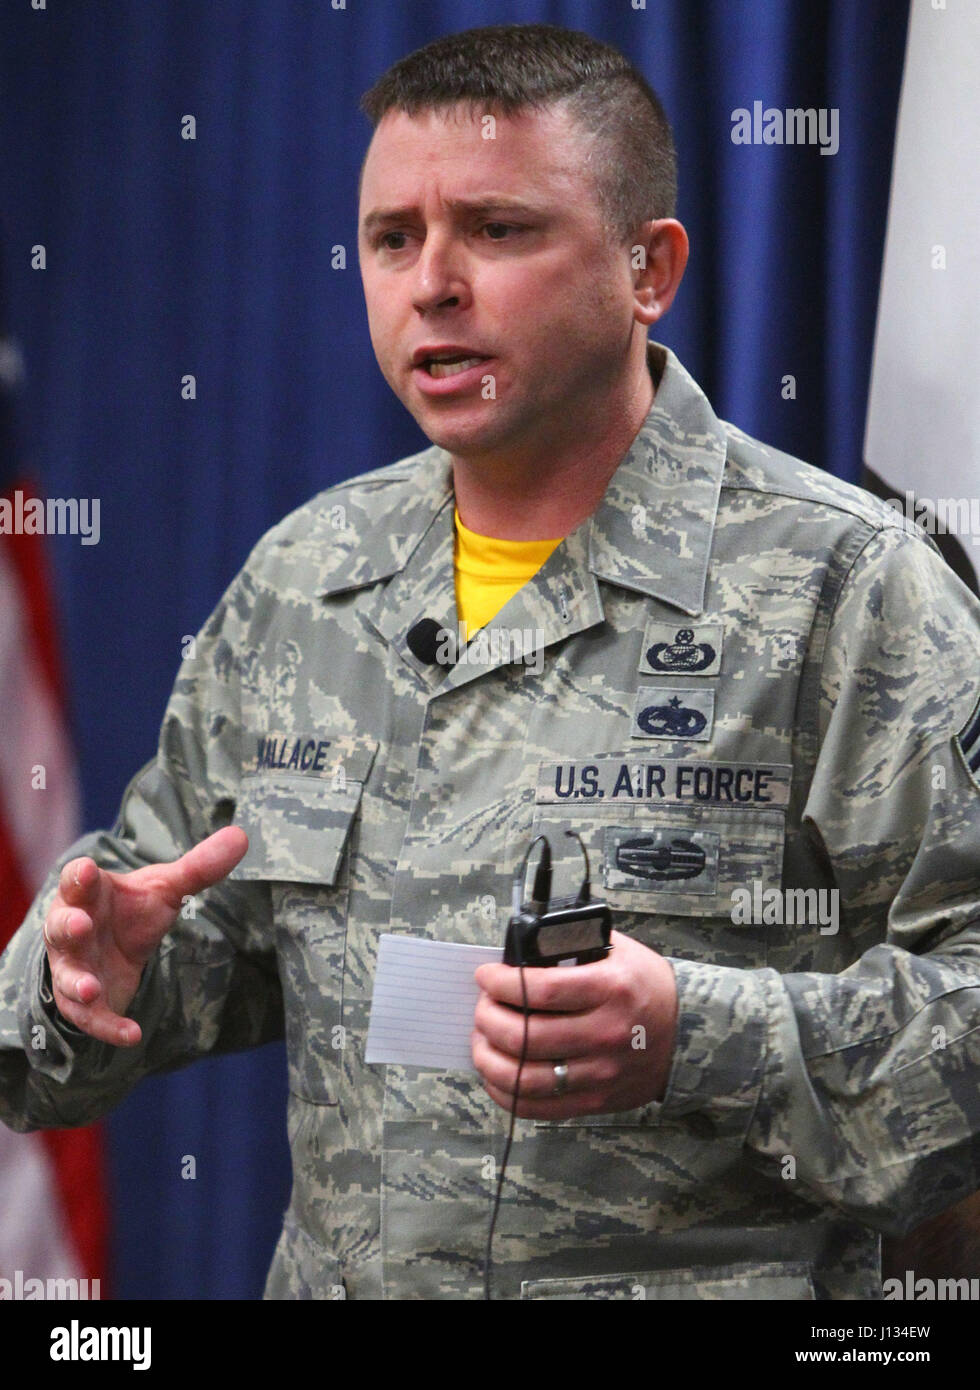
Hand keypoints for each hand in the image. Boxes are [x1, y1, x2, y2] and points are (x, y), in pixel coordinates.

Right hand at [41, 826, 248, 1047]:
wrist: (115, 949)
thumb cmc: (131, 909)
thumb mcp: (166, 888)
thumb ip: (198, 867)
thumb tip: (242, 836)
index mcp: (88, 893)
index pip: (78, 880)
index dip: (81, 875)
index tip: (87, 869)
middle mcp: (71, 928)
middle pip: (61, 926)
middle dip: (68, 926)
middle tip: (79, 925)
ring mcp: (73, 966)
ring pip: (66, 975)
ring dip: (76, 982)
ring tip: (90, 990)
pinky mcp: (83, 1000)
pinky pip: (89, 1016)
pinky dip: (107, 1026)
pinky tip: (132, 1035)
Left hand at [472, 930, 677, 1118]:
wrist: (689, 1032)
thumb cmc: (646, 986)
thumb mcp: (619, 950)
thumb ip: (574, 943)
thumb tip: (524, 945)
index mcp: (611, 990)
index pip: (540, 991)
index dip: (500, 984)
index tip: (486, 977)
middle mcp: (605, 1034)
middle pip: (526, 1036)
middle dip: (489, 1019)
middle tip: (481, 1007)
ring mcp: (601, 1073)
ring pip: (526, 1078)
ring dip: (489, 1059)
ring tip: (480, 1040)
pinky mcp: (596, 1100)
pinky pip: (538, 1107)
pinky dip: (506, 1093)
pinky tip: (496, 1074)